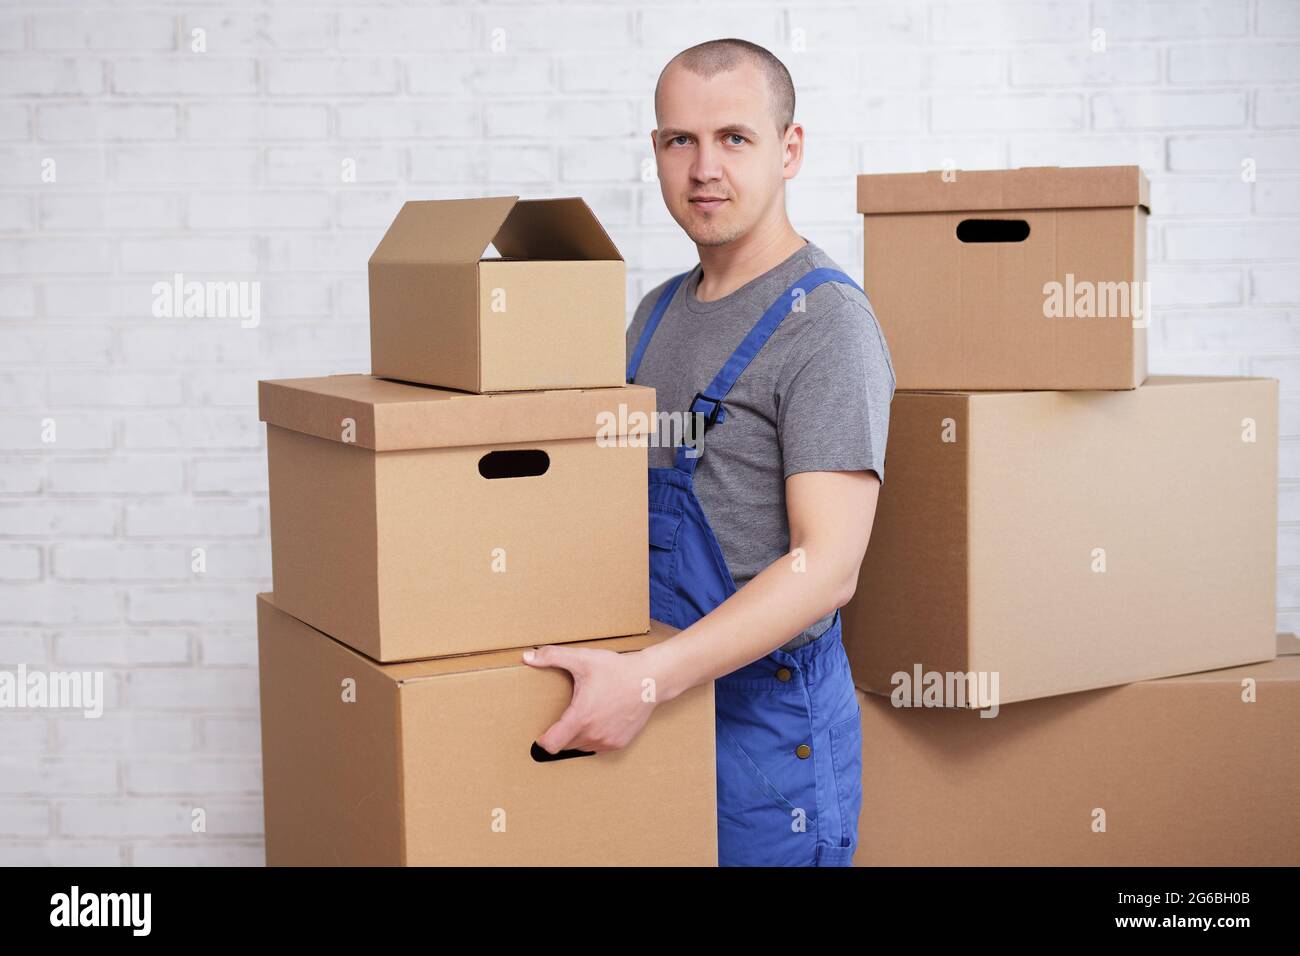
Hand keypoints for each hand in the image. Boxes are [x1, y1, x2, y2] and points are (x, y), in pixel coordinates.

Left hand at [523, 645, 658, 754]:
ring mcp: (608, 741)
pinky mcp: (619, 743)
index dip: (542, 740)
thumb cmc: (616, 670)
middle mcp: (593, 734)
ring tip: (580, 718)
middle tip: (563, 718)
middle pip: (565, 746)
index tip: (540, 733)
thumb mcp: (583, 659)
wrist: (650, 680)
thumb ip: (552, 657)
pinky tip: (597, 722)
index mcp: (581, 718)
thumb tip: (527, 656)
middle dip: (560, 735)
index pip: (551, 745)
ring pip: (582, 748)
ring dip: (577, 738)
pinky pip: (598, 748)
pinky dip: (593, 739)